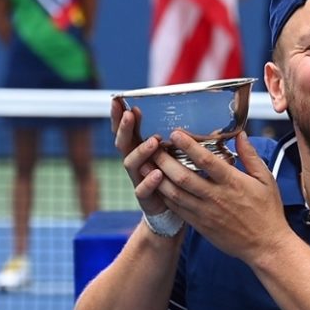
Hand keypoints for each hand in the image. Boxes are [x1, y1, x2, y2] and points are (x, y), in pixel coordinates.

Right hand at [110, 98, 166, 215]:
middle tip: (129, 114)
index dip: (119, 116)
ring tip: (153, 142)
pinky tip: (158, 173)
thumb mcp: (173, 153)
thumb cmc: (174, 175)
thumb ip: (175, 138)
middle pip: (123, 143)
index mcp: (139, 149)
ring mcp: (137, 179)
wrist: (172, 209)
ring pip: (131, 163)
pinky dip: (149, 181)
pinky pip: (142, 189)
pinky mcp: (144, 197)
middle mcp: (135, 162)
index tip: (118, 100)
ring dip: (140, 151)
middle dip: (124, 128)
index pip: (125, 130)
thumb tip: (192, 114)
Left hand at [152, 130, 288, 261]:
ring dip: (158, 179)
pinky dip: (165, 197)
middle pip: (183, 177)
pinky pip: (178, 210)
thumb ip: (250, 156)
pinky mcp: (201, 225)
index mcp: (233, 182)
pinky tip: (157, 186)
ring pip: (175, 194)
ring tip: (146, 165)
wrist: (265, 245)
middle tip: (153, 147)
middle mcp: (216, 197)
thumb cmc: (268, 211)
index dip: (188, 145)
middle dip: (164, 161)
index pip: (205, 160)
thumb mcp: (266, 179)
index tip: (175, 133)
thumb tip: (240, 134)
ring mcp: (206, 213)